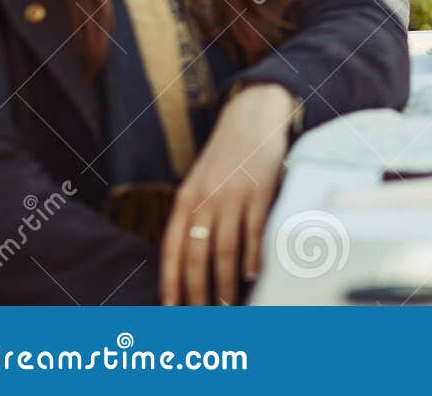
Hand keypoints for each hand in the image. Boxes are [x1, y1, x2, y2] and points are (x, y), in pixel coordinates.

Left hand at [160, 83, 296, 304]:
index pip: (171, 248)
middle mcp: (205, 199)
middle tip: (202, 312)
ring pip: (225, 250)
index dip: (170, 280)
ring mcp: (233, 196)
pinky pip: (254, 232)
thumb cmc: (226, 155)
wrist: (253, 117)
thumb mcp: (199, 181)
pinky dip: (252, 257)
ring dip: (226, 281)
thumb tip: (190, 257)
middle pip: (197, 255)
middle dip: (198, 289)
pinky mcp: (261, 191)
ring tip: (227, 302)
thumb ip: (192, 213)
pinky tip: (251, 273)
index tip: (171, 306)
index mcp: (185, 199)